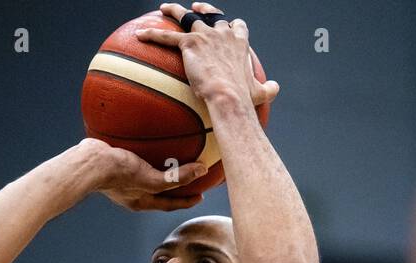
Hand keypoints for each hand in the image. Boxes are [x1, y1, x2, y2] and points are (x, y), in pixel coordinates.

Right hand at [80, 138, 206, 210]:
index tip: (200, 196)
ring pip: (147, 174)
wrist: (88, 162)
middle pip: (159, 191)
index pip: (169, 204)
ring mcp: (122, 179)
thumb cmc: (118, 174)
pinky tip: (148, 139)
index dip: (186, 201)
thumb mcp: (150, 179)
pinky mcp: (114, 163)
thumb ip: (176, 178)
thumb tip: (202, 171)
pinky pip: (135, 158)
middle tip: (190, 178)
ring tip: (171, 158)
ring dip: (160, 168)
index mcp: (140, 202)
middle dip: (175, 187)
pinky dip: (145, 152)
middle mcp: (132, 193)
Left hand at [136, 3, 279, 108]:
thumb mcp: (261, 93)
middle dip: (205, 10)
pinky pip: (166, 37)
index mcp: (239, 43)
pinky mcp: (189, 43)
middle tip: (197, 8)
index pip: (237, 26)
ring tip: (165, 8)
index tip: (228, 25)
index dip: (232, 25)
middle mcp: (222, 34)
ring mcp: (205, 36)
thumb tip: (276, 87)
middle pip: (212, 15)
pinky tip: (139, 35)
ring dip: (175, 11)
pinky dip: (152, 35)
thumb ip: (269, 89)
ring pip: (187, 17)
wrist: (228, 98)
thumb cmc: (244, 99)